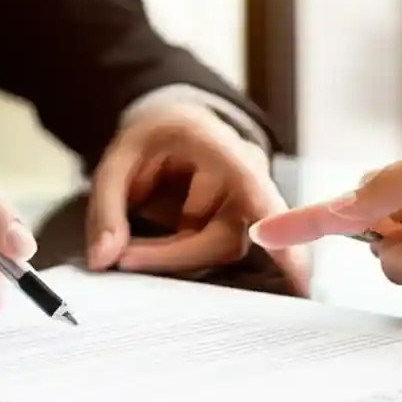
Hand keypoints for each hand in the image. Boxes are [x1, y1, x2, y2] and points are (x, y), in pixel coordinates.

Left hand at [85, 101, 308, 293]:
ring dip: (175, 256)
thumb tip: (103, 259)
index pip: (252, 186)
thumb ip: (107, 209)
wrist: (171, 127)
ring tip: (131, 250)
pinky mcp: (241, 222)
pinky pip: (216, 250)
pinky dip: (183, 257)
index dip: (275, 227)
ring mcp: (248, 201)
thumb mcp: (116, 162)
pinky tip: (156, 255)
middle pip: (226, 237)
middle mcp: (245, 174)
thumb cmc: (151, 139)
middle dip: (173, 255)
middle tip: (122, 258)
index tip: (298, 274)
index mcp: (218, 145)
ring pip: (220, 249)